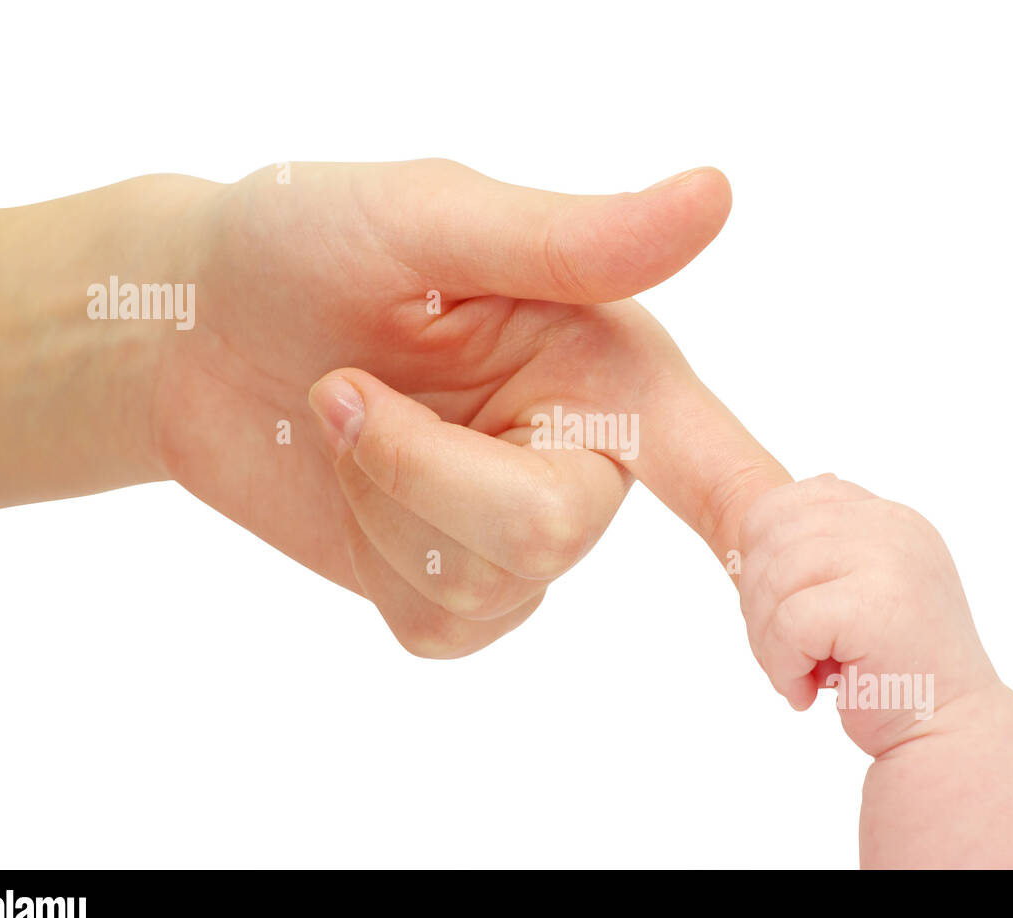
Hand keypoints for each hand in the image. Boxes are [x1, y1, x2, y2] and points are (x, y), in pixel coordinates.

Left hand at [153, 161, 789, 655]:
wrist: (187, 330)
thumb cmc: (305, 243)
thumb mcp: (430, 217)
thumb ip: (571, 236)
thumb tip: (714, 197)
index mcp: (603, 363)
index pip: (716, 460)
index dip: (768, 525)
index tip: (824, 598)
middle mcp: (578, 453)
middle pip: (556, 529)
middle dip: (422, 470)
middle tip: (341, 389)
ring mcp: (515, 530)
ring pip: (493, 582)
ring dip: (380, 499)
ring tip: (341, 414)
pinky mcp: (449, 590)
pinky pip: (441, 626)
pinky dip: (374, 555)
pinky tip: (351, 489)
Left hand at [737, 473, 999, 752]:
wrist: (951, 734)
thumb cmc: (897, 673)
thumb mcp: (862, 593)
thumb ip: (825, 554)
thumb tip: (751, 528)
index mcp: (888, 518)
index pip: (787, 502)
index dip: (761, 553)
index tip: (780, 606)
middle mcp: (892, 527)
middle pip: (770, 537)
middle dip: (757, 601)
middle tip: (784, 652)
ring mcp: (887, 560)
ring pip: (773, 579)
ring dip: (767, 639)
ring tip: (798, 674)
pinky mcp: (872, 604)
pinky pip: (787, 622)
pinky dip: (782, 665)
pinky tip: (807, 692)